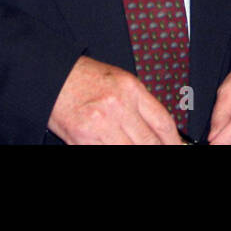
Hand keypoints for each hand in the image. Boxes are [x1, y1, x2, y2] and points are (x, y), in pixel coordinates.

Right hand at [48, 55, 181, 144]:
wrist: (53, 77)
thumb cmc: (86, 78)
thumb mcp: (121, 82)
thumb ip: (141, 104)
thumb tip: (159, 129)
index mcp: (131, 89)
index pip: (163, 122)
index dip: (174, 140)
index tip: (177, 146)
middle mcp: (118, 107)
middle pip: (149, 141)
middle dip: (158, 149)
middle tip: (163, 151)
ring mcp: (100, 125)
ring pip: (131, 150)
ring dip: (138, 152)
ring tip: (138, 148)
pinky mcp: (82, 140)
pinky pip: (107, 153)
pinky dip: (115, 153)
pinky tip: (119, 148)